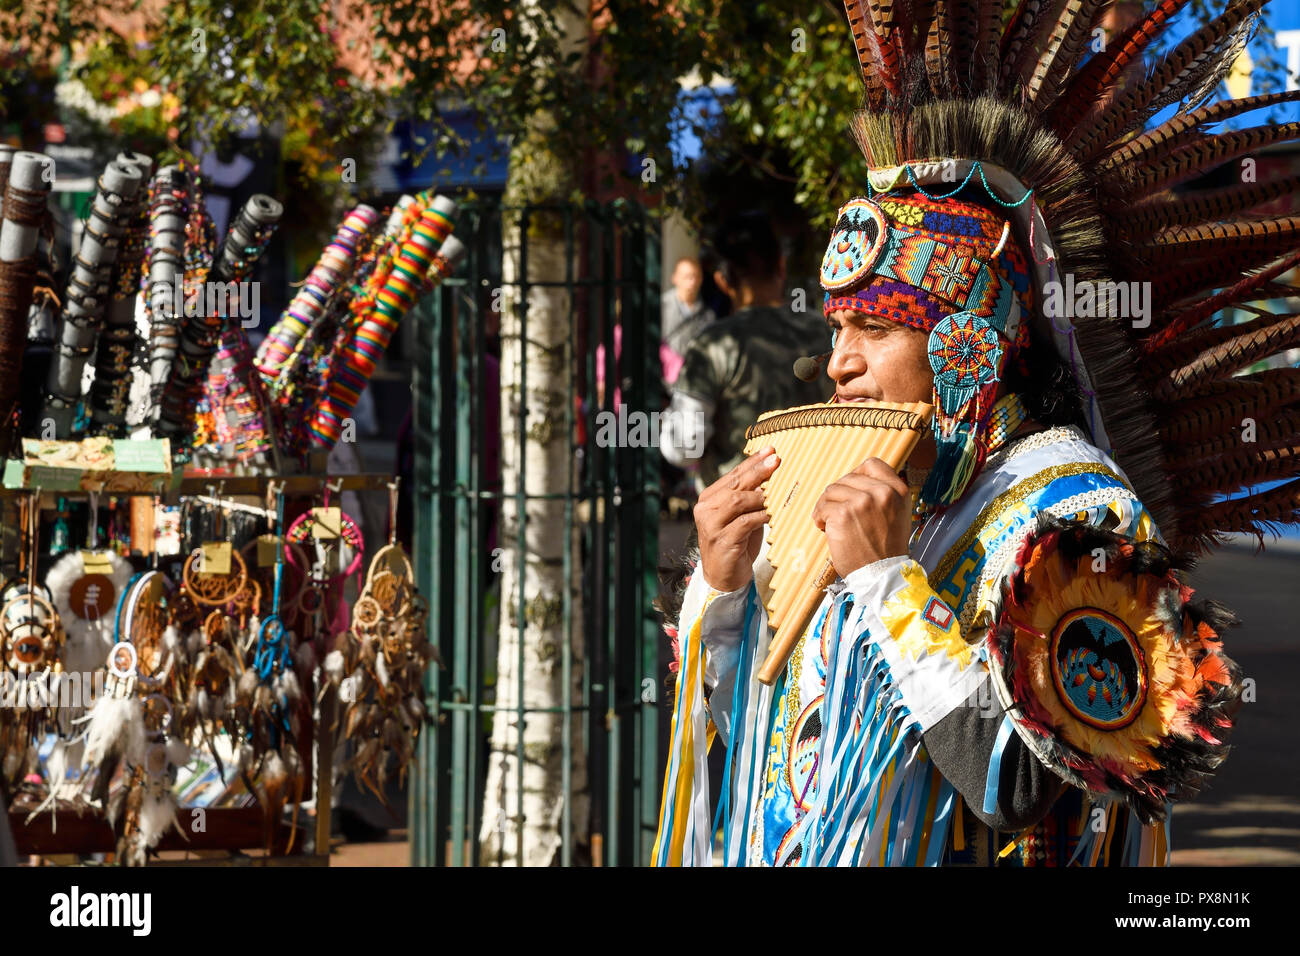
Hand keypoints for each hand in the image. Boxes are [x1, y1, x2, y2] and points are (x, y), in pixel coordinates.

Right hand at [694, 446, 779, 592]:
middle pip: (735, 485)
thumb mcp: (743, 515)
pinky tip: (772, 515)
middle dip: (758, 471)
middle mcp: (705, 509)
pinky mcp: (721, 540)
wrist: (724, 577)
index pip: (733, 476)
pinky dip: (761, 516)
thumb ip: (751, 497)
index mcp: (709, 499)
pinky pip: (745, 522)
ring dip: (760, 496)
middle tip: (777, 461)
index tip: (770, 451)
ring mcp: (711, 525)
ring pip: (737, 501)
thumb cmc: (737, 543)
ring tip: (776, 494)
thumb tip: (771, 474)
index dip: (752, 463)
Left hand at [812, 457, 911, 578]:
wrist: (882, 574)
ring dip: (826, 506)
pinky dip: (820, 517)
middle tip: (836, 511)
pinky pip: (822, 507)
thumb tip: (858, 480)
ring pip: (832, 490)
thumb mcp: (897, 514)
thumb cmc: (886, 548)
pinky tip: (825, 528)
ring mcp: (862, 502)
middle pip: (847, 478)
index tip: (851, 491)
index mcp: (898, 490)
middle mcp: (882, 492)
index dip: (857, 475)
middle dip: (838, 495)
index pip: (872, 464)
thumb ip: (883, 494)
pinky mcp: (843, 514)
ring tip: (829, 521)